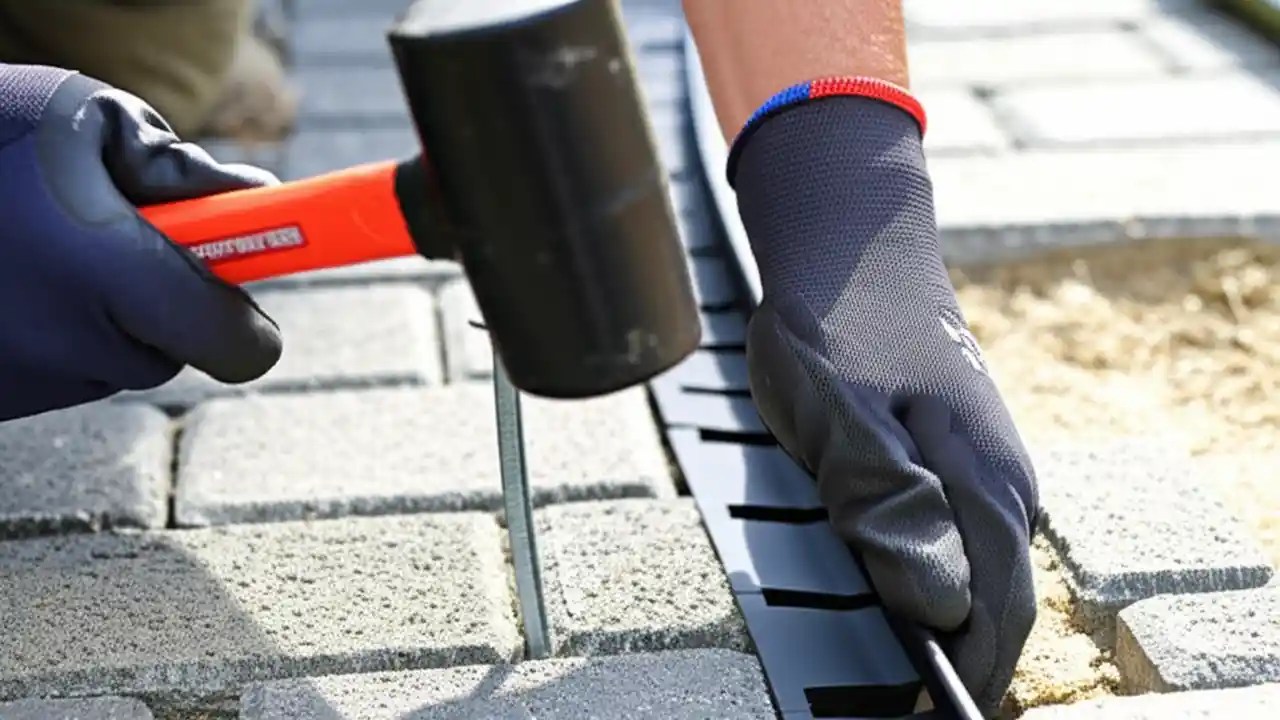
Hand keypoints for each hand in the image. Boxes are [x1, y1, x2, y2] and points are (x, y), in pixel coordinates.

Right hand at [0, 64, 282, 420]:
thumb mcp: (87, 120)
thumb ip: (185, 171)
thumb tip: (261, 204)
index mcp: (114, 280)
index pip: (240, 347)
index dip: (247, 318)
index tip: (240, 287)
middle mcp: (73, 351)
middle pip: (171, 351)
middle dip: (162, 302)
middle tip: (111, 241)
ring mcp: (24, 385)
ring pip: (107, 360)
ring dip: (97, 315)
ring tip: (37, 248)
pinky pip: (52, 371)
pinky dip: (44, 332)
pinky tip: (6, 279)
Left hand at [731, 95, 1038, 714]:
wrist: (853, 246)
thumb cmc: (836, 327)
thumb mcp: (839, 413)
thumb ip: (886, 503)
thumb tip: (937, 601)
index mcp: (984, 481)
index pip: (994, 611)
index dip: (965, 675)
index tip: (921, 714)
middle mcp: (1004, 480)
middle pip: (1002, 600)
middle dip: (966, 661)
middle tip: (908, 702)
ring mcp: (989, 464)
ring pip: (987, 568)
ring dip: (956, 623)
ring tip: (911, 667)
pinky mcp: (963, 453)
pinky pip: (968, 536)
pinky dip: (946, 578)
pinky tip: (910, 589)